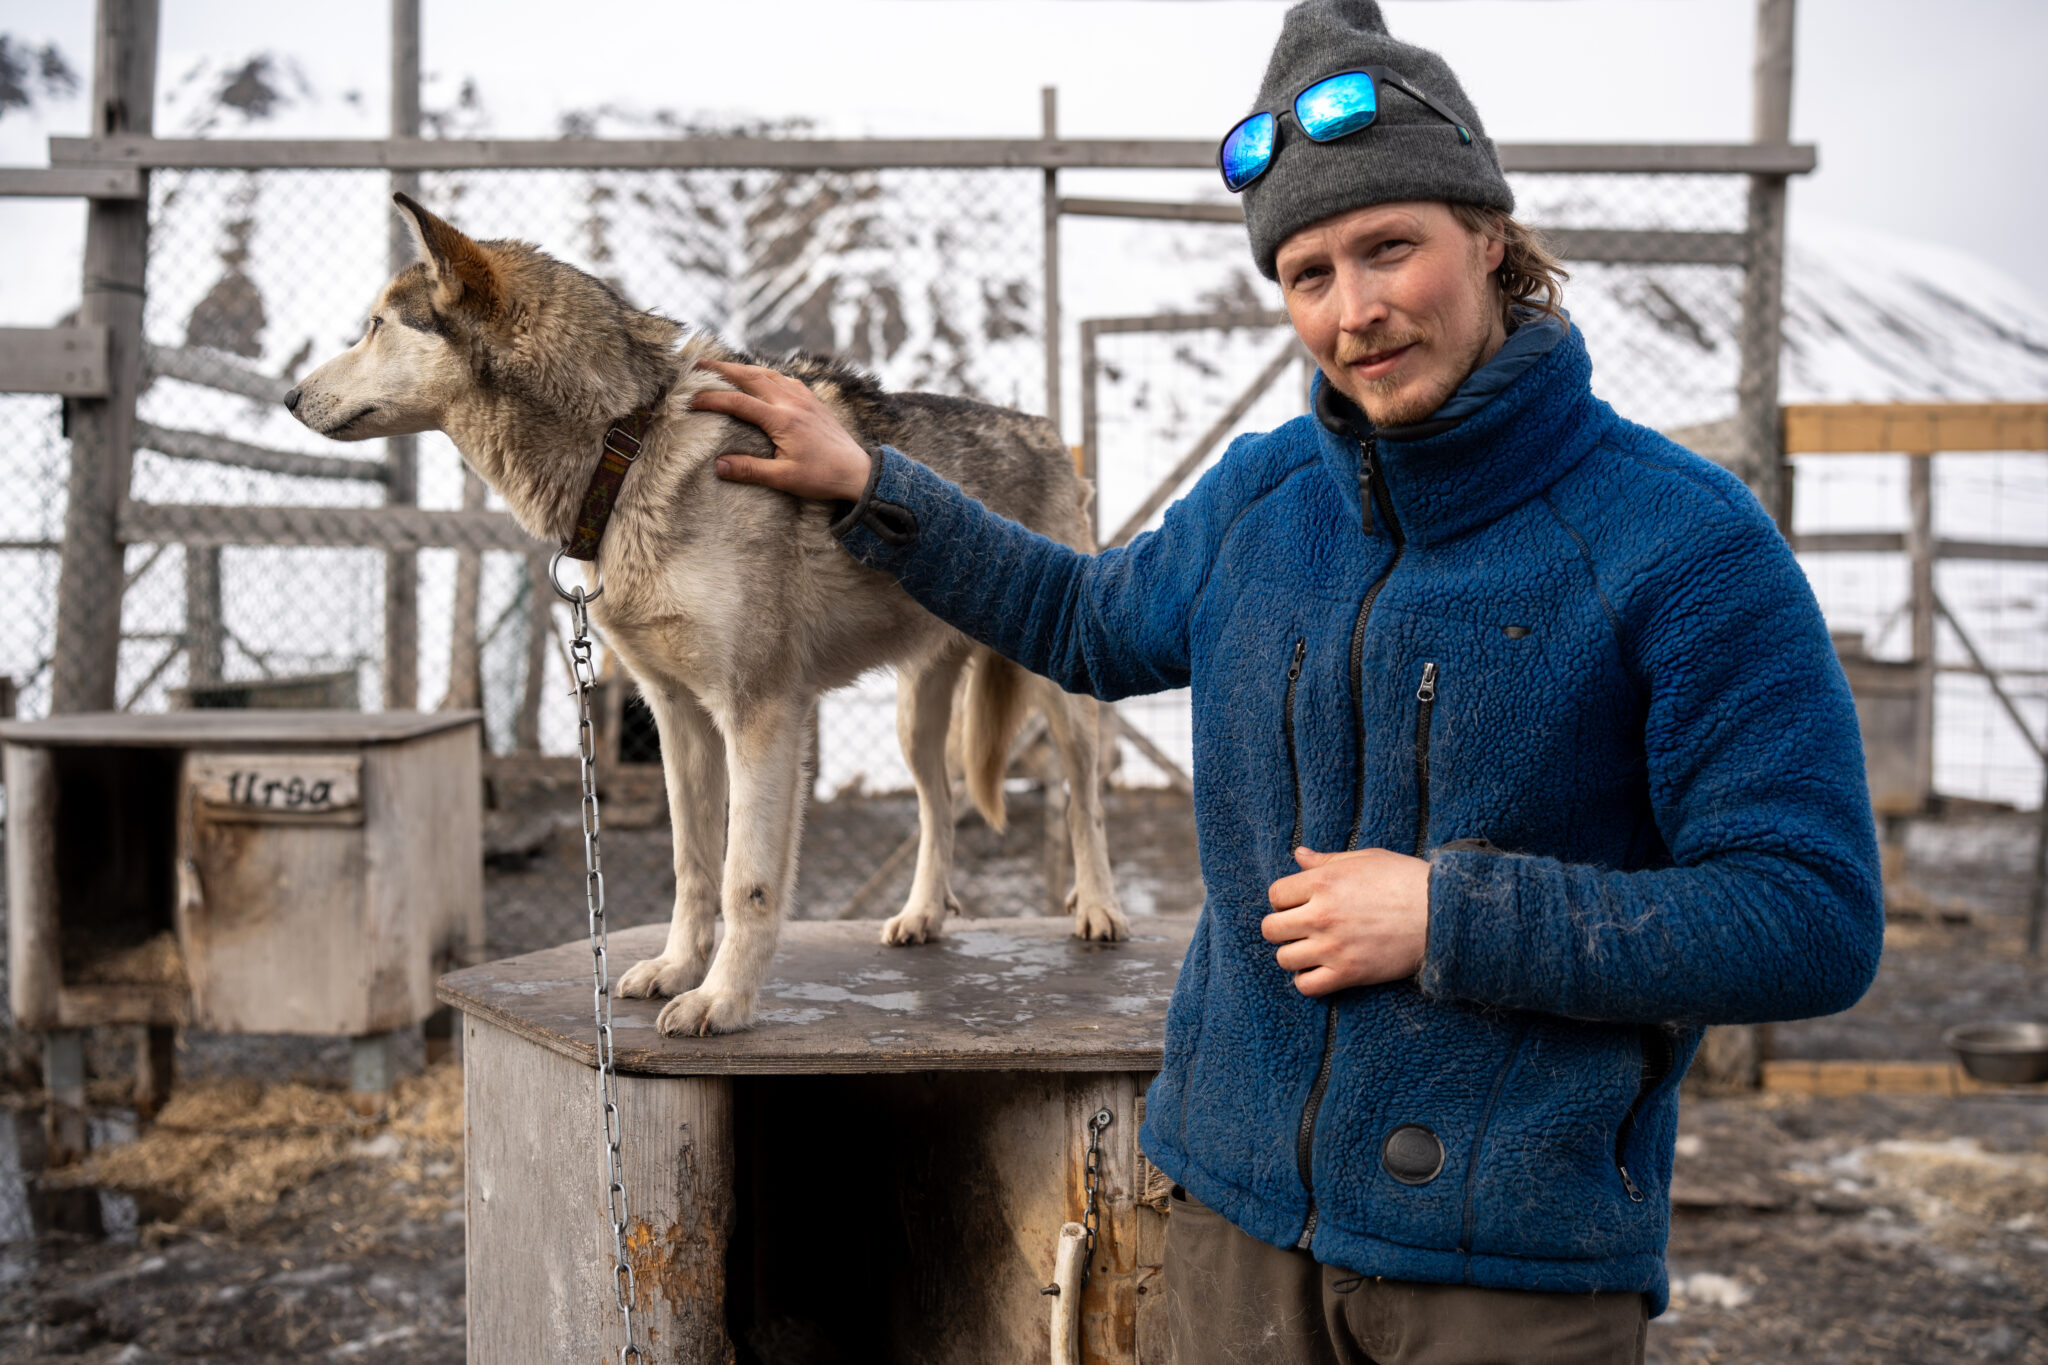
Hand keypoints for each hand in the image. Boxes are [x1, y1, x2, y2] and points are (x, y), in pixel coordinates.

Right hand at [690, 358, 873, 500]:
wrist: (858, 471)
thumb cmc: (822, 477)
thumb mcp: (784, 478)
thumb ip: (750, 470)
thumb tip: (718, 465)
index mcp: (782, 420)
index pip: (738, 402)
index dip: (712, 399)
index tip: (691, 401)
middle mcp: (792, 402)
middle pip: (751, 376)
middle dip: (723, 369)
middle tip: (699, 365)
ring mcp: (805, 398)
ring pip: (769, 373)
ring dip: (744, 368)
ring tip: (724, 367)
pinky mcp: (814, 401)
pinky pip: (786, 379)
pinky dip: (767, 374)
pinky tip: (762, 378)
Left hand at [1262, 847, 1430, 995]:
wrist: (1441, 914)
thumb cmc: (1405, 880)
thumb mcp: (1365, 859)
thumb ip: (1326, 860)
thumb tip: (1298, 855)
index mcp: (1323, 882)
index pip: (1275, 895)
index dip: (1285, 900)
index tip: (1299, 904)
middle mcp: (1322, 915)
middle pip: (1271, 929)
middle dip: (1283, 928)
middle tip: (1302, 928)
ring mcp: (1333, 947)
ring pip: (1284, 959)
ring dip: (1294, 955)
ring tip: (1312, 949)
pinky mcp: (1348, 973)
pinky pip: (1306, 986)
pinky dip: (1308, 980)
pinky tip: (1320, 970)